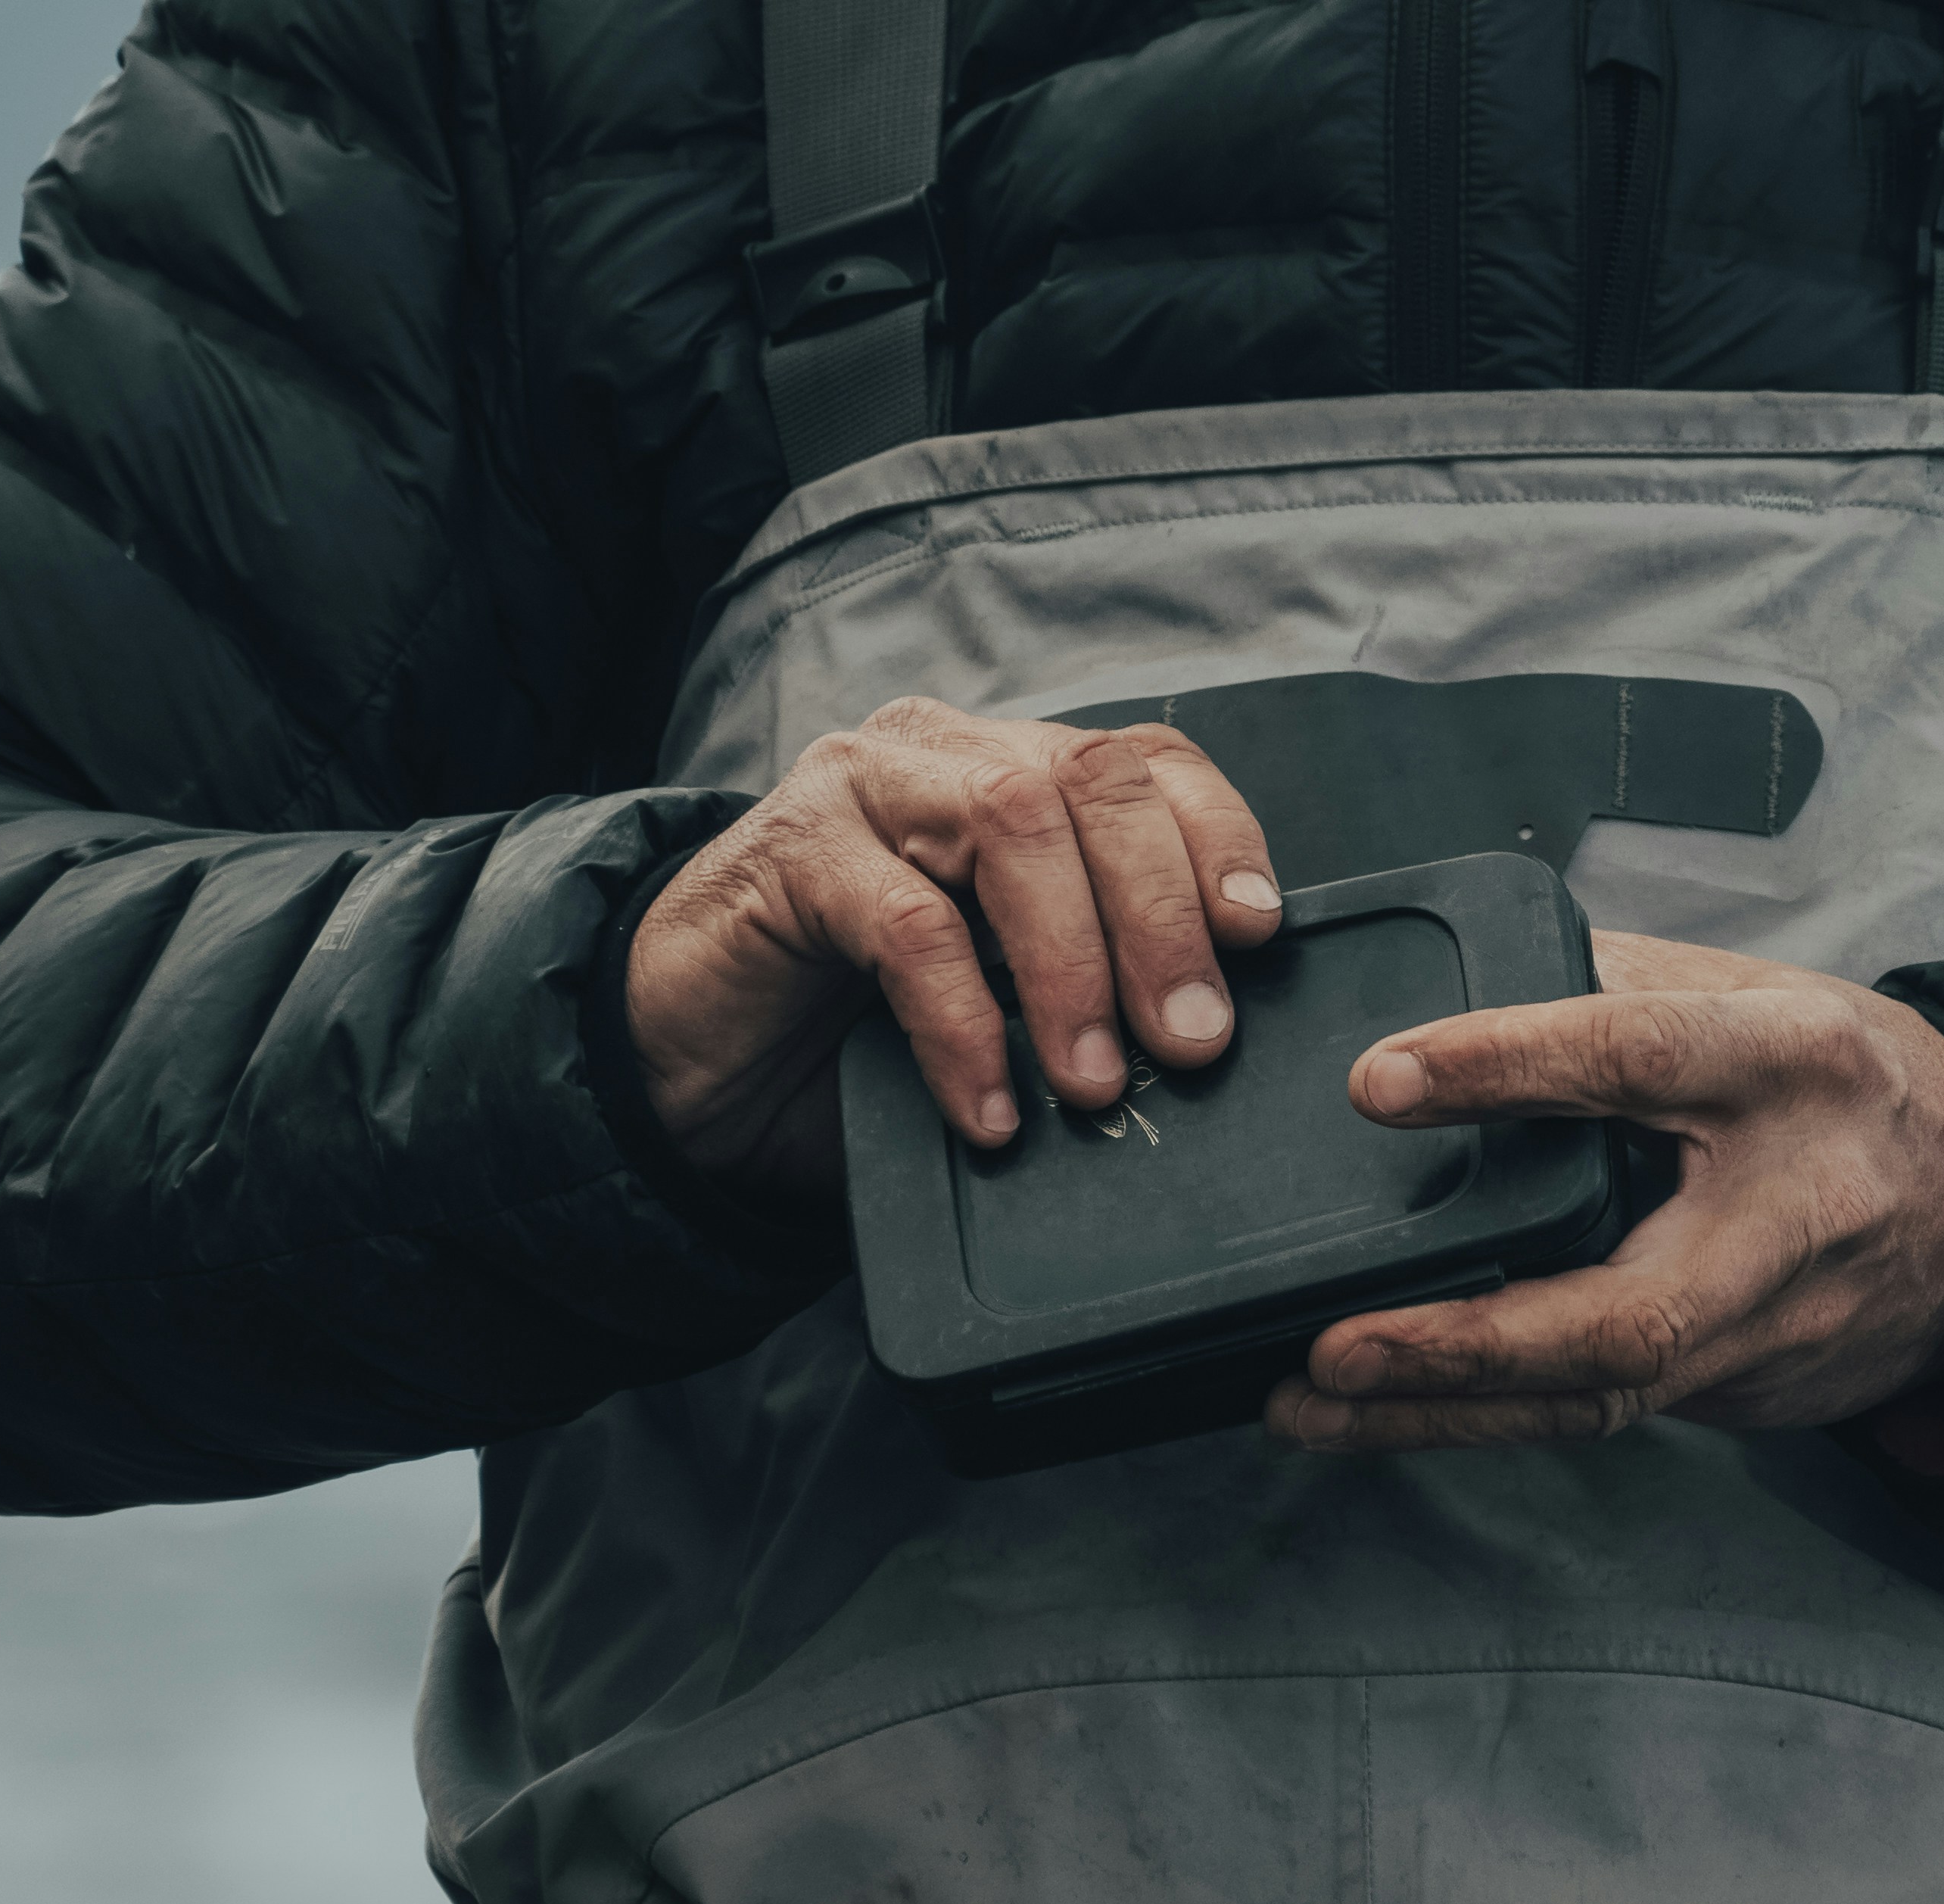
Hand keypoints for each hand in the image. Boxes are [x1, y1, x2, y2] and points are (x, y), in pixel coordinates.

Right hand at [627, 699, 1282, 1201]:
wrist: (686, 1058)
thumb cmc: (855, 1028)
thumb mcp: (995, 991)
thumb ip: (1086, 978)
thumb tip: (1211, 1035)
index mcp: (1006, 768)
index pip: (1142, 760)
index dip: (1213, 835)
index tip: (1257, 933)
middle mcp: (941, 753)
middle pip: (1090, 782)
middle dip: (1160, 914)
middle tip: (1192, 1040)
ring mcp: (862, 788)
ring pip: (1012, 826)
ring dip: (1074, 962)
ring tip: (1096, 1081)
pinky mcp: (792, 854)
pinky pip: (908, 925)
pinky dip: (964, 1024)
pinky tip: (989, 1109)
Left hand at [1266, 932, 1943, 1464]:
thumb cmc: (1843, 1087)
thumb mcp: (1756, 1000)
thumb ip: (1619, 991)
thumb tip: (1448, 984)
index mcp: (1791, 1062)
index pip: (1637, 1057)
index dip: (1504, 1068)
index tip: (1376, 1084)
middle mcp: (1793, 1211)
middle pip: (1628, 1309)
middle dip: (1471, 1342)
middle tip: (1337, 1342)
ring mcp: (1774, 1324)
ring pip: (1601, 1393)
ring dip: (1445, 1413)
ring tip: (1309, 1401)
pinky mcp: (1749, 1393)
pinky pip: (1603, 1411)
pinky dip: (1485, 1417)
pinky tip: (1379, 1412)